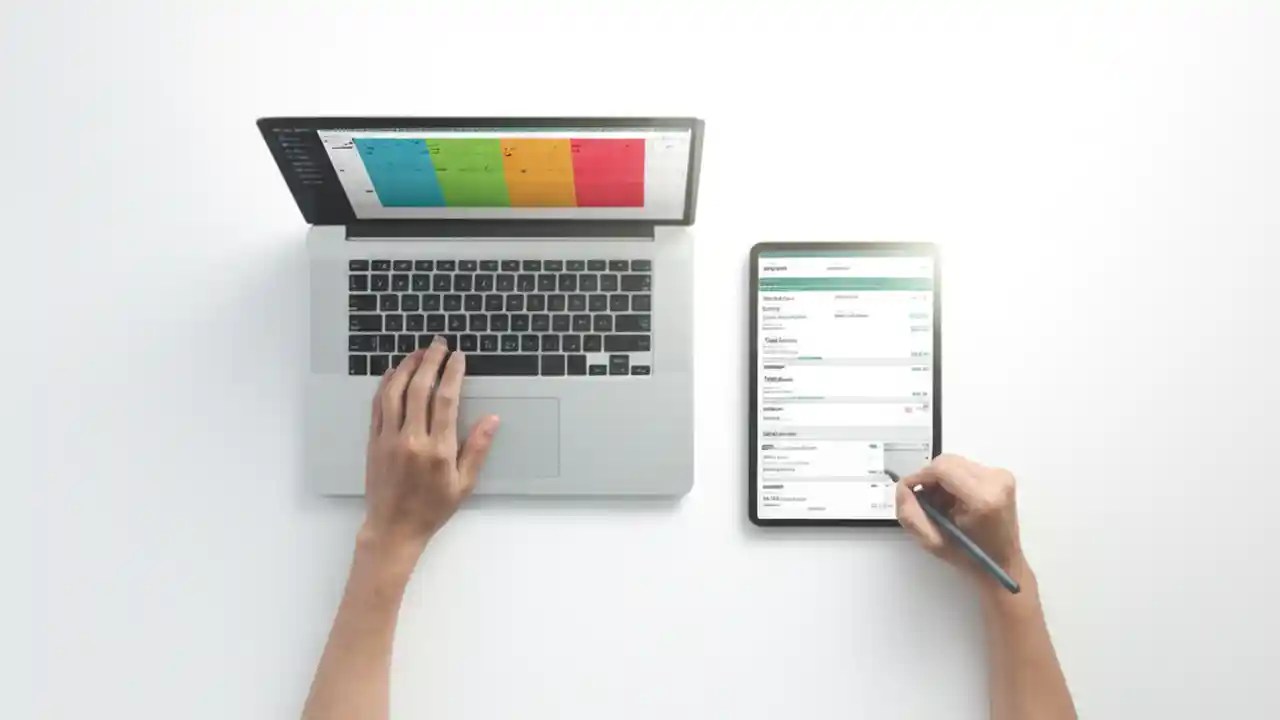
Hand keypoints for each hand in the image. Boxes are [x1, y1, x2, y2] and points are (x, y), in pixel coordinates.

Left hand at [360, 339, 499, 561]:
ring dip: (406, 367)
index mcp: (438, 449)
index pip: (445, 400)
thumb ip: (477, 448)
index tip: (458, 357)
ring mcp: (388, 439)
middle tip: (439, 344)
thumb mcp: (464, 484)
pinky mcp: (373, 442)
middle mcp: (411, 439)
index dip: (452, 373)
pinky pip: (377, 405)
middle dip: (430, 361)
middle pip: (419, 389)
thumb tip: (493, 418)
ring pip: (394, 392)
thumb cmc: (432, 509)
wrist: (393, 529)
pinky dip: (385, 385)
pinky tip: (394, 373)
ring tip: (418, 352)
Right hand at [896, 454, 1024, 578]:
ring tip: (942, 504)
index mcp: (983, 498)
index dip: (919, 477)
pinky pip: (965, 468)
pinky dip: (953, 481)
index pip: (941, 469)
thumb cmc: (971, 558)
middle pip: (947, 462)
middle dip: (930, 479)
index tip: (909, 491)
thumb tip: (902, 487)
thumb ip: (910, 515)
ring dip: (941, 480)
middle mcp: (996, 480)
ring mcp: (1001, 476)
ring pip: (955, 463)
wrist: (1004, 564)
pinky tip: (954, 501)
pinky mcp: (1001, 476)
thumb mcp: (933, 542)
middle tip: (926, 503)